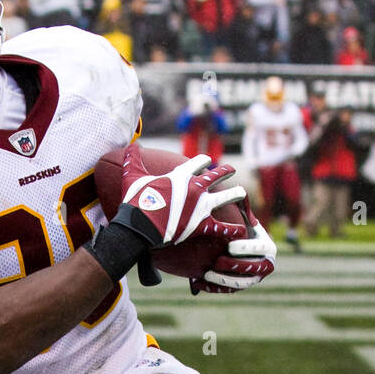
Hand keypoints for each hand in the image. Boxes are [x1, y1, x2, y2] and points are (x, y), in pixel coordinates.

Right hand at [114, 149, 249, 248]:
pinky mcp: (202, 225)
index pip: (198, 163)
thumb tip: (131, 144)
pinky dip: (233, 229)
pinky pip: (223, 228)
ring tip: (242, 193)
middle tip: (231, 169)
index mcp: (181, 175)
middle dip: (224, 172)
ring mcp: (201, 207)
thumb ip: (133, 158)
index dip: (202, 161)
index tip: (206, 160)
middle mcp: (195, 188)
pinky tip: (242, 230)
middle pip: (216, 175)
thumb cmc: (136, 201)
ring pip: (226, 197)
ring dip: (236, 194)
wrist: (139, 226)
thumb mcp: (132, 176)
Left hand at [189, 210, 276, 293]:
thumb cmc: (235, 225)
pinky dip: (212, 288)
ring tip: (207, 272)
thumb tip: (240, 191)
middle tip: (217, 260)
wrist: (227, 243)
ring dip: (223, 280)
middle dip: (235, 266)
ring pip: (240, 284)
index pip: (263, 250)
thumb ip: (241, 207)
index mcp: (268, 247)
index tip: (230, 245)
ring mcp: (252, 279)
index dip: (247, 249)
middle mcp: (264, 265)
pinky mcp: (237, 287)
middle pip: (254, 270)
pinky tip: (197, 282)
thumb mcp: (239, 214)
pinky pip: (226, 292)